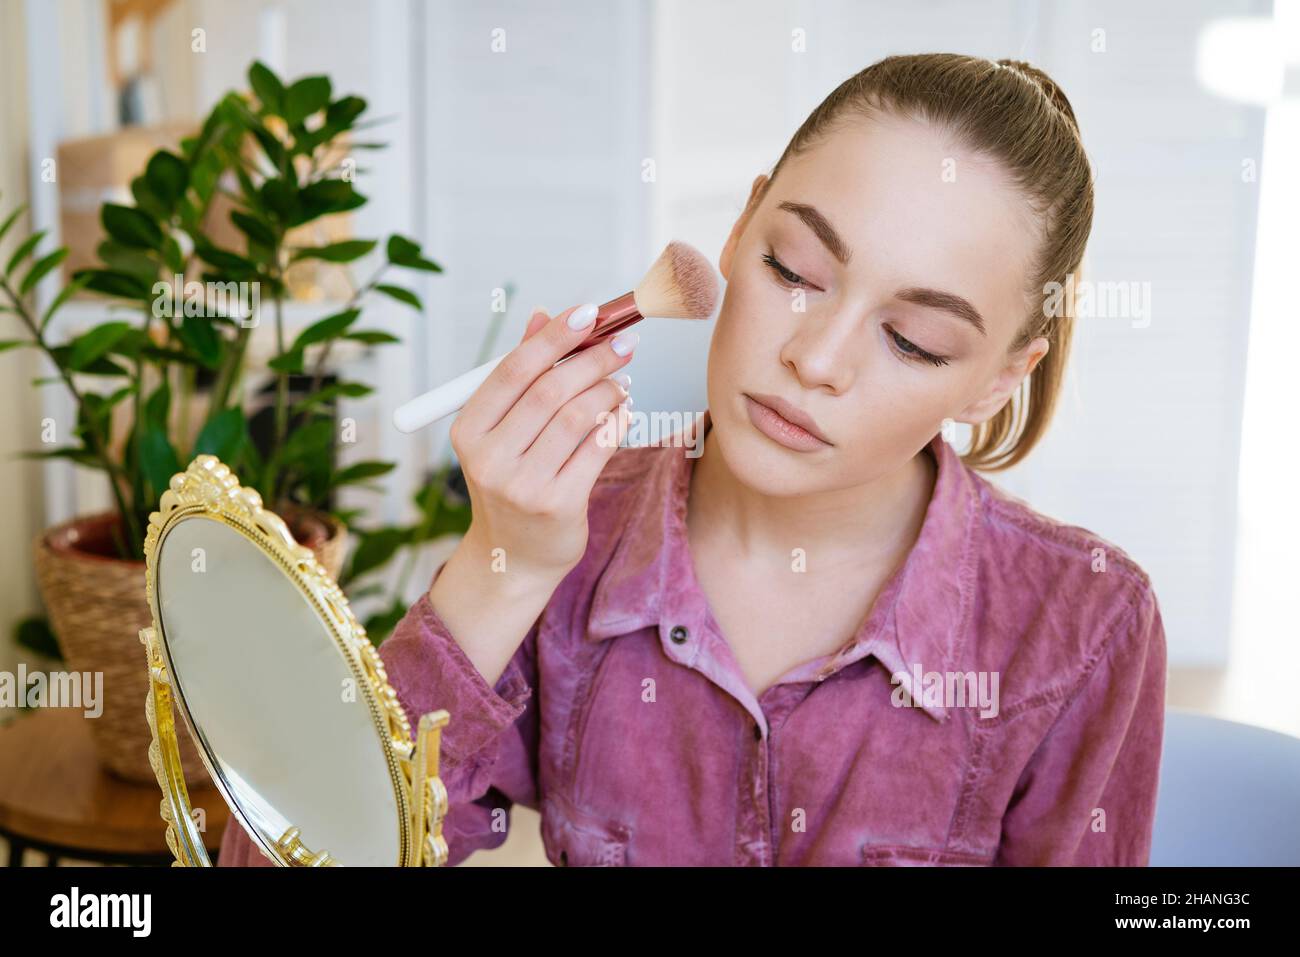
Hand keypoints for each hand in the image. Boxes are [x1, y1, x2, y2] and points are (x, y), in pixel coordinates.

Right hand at [449, 303, 635, 584]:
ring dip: (609, 390)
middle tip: (624, 342)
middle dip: (593, 358)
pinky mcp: (558, 505)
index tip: (588, 312)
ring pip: (578, 417)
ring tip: (622, 381)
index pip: (513, 370)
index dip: (554, 337)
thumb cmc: (512, 482)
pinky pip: (598, 449)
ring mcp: (523, 485)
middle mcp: (489, 458)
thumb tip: (542, 315)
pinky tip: (625, 412)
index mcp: (468, 431)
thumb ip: (521, 375)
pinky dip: (618, 423)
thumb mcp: (502, 431)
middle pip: (549, 390)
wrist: (513, 557)